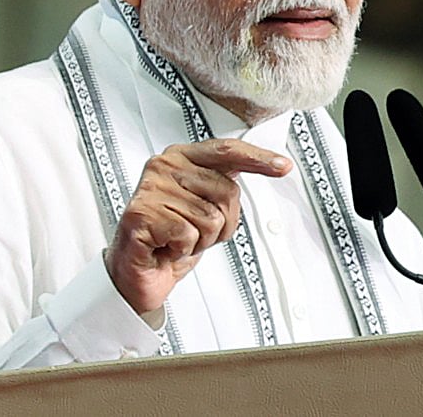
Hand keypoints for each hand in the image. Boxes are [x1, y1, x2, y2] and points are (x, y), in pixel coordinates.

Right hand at [105, 138, 291, 314]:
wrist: (139, 272)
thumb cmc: (173, 236)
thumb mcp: (206, 205)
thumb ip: (225, 185)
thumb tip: (267, 166)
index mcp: (182, 156)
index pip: (227, 151)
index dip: (258, 159)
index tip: (282, 165)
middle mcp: (164, 165)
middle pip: (226, 191)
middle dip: (221, 223)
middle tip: (195, 232)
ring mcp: (150, 188)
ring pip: (210, 218)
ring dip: (201, 240)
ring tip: (178, 240)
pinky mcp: (141, 214)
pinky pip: (188, 236)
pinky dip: (183, 250)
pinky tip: (166, 246)